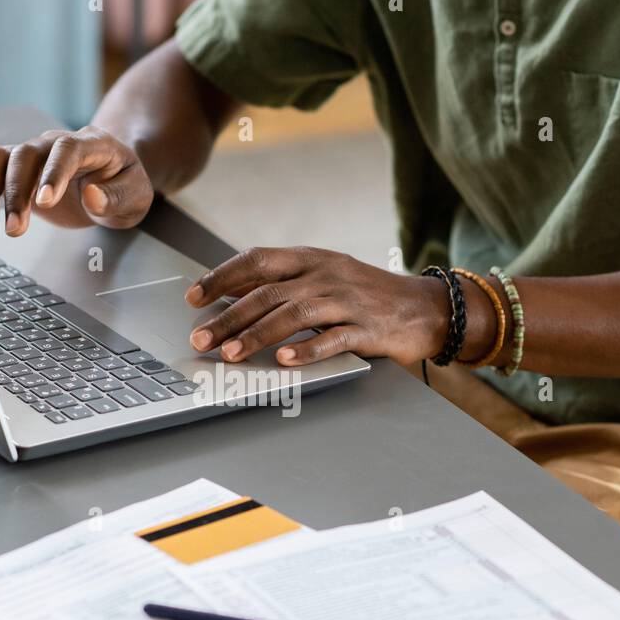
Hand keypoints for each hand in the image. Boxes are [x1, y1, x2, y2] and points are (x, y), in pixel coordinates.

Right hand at [0, 126, 153, 235]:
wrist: (111, 176)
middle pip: (24, 156)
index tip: (45, 201)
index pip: (66, 150)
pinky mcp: (14, 171)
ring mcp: (31, 154)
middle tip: (15, 230)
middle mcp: (53, 143)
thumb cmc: (125, 184)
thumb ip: (117, 196)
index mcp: (90, 144)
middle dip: (16, 193)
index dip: (53, 173)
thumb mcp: (136, 195)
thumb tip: (92, 197)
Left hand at [185, 246, 449, 366]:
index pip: (257, 260)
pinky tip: (284, 361)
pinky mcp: (367, 329)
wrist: (426, 308)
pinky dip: (306, 350)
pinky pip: (332, 339)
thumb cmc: (366, 296)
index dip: (222, 277)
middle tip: (200, 339)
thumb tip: (233, 295)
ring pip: (293, 316)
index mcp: (311, 258)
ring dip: (257, 335)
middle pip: (268, 293)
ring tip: (230, 354)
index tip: (193, 297)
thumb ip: (284, 284)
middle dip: (228, 317)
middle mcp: (325, 275)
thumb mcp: (324, 278)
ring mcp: (347, 301)